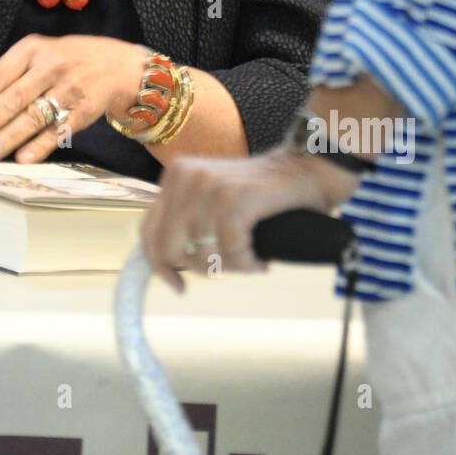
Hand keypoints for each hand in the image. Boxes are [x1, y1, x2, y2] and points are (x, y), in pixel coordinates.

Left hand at [0, 33, 145, 163]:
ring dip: (8, 136)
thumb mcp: (42, 52)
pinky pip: (58, 130)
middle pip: (13, 98)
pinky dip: (39, 146)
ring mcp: (70, 88)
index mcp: (33, 49)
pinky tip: (22, 157)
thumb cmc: (71, 61)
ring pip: (33, 115)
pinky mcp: (85, 109)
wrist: (120, 66)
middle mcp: (51, 66)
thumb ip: (14, 73)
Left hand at [141, 145, 354, 292]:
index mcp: (176, 176)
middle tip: (230, 265)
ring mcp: (209, 186)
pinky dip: (248, 263)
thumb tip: (167, 264)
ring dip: (232, 266)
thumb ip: (187, 221)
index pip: (149, 229)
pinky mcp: (236, 197)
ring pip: (203, 254)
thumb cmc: (261, 194)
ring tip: (252, 256)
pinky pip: (231, 250)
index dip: (159, 265)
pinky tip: (261, 259)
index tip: (177, 286)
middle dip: (201, 269)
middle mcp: (186, 177)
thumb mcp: (212, 199)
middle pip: (170, 248)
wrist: (307, 168)